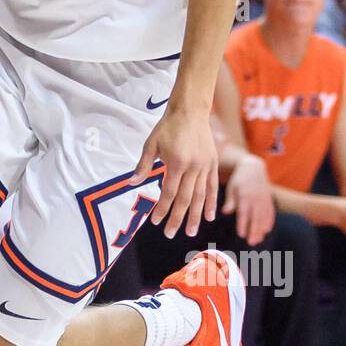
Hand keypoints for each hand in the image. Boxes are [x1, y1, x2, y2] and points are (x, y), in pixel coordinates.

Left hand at [132, 104, 218, 238]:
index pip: (168, 193)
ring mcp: (205, 166)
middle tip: (171, 234)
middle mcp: (193, 167)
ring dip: (195, 216)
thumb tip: (132, 183)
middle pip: (185, 199)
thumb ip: (143, 165)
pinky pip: (212, 186)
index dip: (162, 209)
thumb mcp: (151, 144)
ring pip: (200, 196)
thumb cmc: (167, 127)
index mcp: (176, 163)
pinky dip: (211, 202)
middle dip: (177, 218)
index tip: (156, 221)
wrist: (190, 111)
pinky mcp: (212, 163)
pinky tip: (209, 216)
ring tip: (190, 232)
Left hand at [221, 154, 274, 245]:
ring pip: (264, 217)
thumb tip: (224, 211)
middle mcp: (256, 199)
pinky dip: (268, 222)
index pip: (244, 212)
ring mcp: (264, 199)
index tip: (241, 235)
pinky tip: (266, 231)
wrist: (253, 168)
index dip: (243, 224)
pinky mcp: (269, 200)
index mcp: (245, 196)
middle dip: (253, 230)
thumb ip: (230, 201)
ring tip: (257, 240)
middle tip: (250, 243)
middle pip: (255, 217)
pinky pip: (270, 212)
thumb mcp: (232, 188)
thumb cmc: (238, 180)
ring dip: (261, 230)